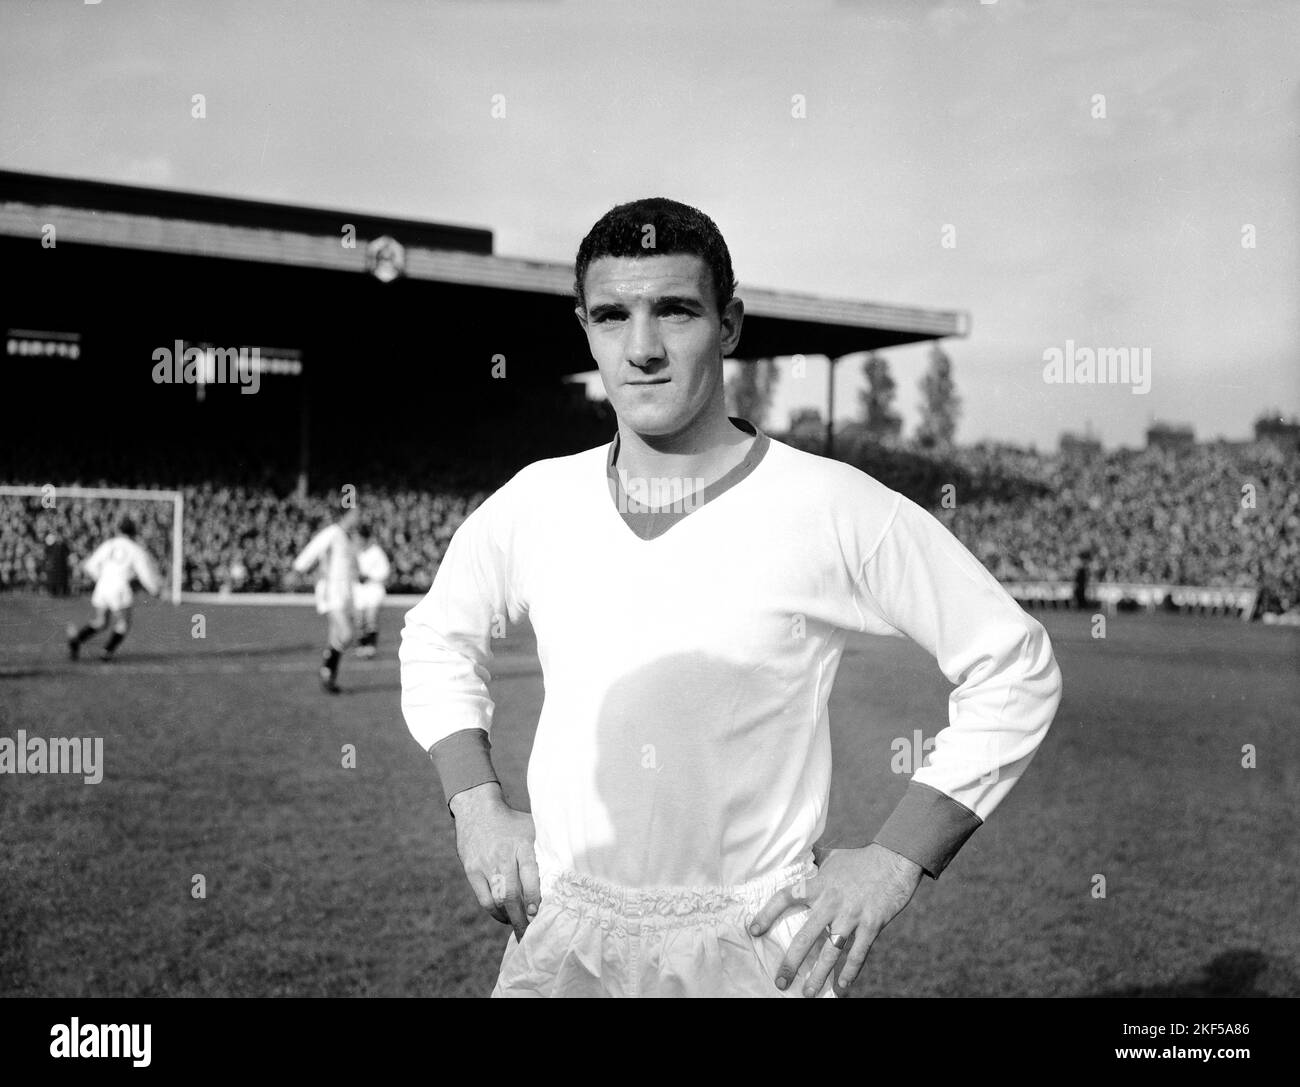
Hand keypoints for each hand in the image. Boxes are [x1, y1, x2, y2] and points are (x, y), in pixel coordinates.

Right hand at [449, 782, 541, 939]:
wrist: (477, 809)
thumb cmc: (511, 821)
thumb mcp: (531, 827)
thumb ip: (544, 848)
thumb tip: (566, 871)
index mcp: (521, 844)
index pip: (529, 875)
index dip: (533, 896)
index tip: (537, 912)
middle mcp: (502, 856)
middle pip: (511, 893)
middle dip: (522, 918)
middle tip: (531, 934)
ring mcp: (485, 865)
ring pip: (497, 900)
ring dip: (509, 918)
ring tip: (520, 929)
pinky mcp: (472, 871)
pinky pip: (484, 899)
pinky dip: (495, 912)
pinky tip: (505, 917)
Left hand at [750, 843, 922, 996]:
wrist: (895, 860)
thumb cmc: (861, 859)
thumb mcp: (833, 855)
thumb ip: (814, 860)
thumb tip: (799, 854)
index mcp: (819, 884)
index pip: (786, 897)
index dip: (767, 913)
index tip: (753, 930)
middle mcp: (831, 902)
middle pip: (806, 936)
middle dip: (791, 962)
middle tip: (780, 981)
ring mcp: (852, 915)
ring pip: (831, 952)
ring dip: (819, 975)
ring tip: (808, 993)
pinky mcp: (872, 925)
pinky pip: (858, 953)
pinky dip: (850, 972)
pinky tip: (842, 987)